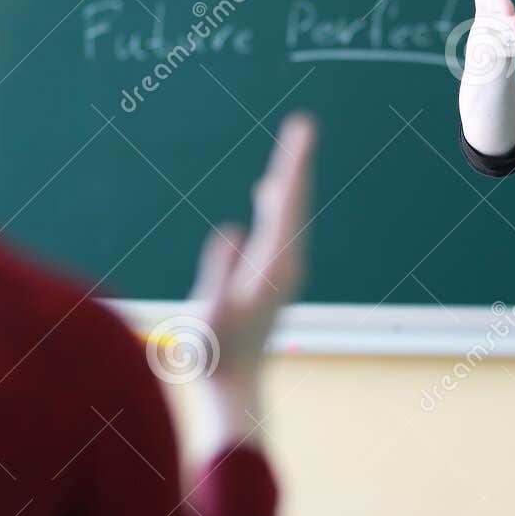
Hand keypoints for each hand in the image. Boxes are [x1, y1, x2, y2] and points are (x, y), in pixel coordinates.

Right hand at [188, 113, 315, 397]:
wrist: (236, 391)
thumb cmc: (217, 357)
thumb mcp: (211, 314)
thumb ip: (220, 271)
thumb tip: (232, 230)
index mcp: (275, 268)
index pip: (287, 204)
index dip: (293, 165)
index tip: (302, 132)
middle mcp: (287, 266)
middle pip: (294, 204)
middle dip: (296, 162)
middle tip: (303, 124)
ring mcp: (283, 273)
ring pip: (289, 216)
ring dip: (288, 181)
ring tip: (293, 147)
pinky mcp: (273, 280)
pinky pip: (279, 230)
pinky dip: (277, 205)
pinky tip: (267, 195)